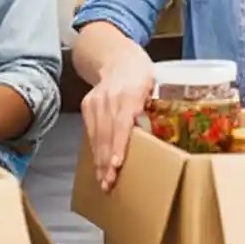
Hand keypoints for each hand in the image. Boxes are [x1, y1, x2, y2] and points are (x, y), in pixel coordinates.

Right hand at [81, 52, 153, 191]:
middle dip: (107, 161)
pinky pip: (91, 131)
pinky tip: (99, 164)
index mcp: (130, 92)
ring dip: (100, 160)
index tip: (116, 165)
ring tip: (103, 181)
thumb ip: (154, 109)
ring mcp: (96, 101)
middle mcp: (110, 98)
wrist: (117, 59)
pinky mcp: (87, 105)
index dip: (119, 145)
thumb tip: (157, 138)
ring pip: (97, 136)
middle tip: (109, 184)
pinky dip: (95, 149)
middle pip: (107, 134)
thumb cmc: (142, 77)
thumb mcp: (155, 87)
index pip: (122, 123)